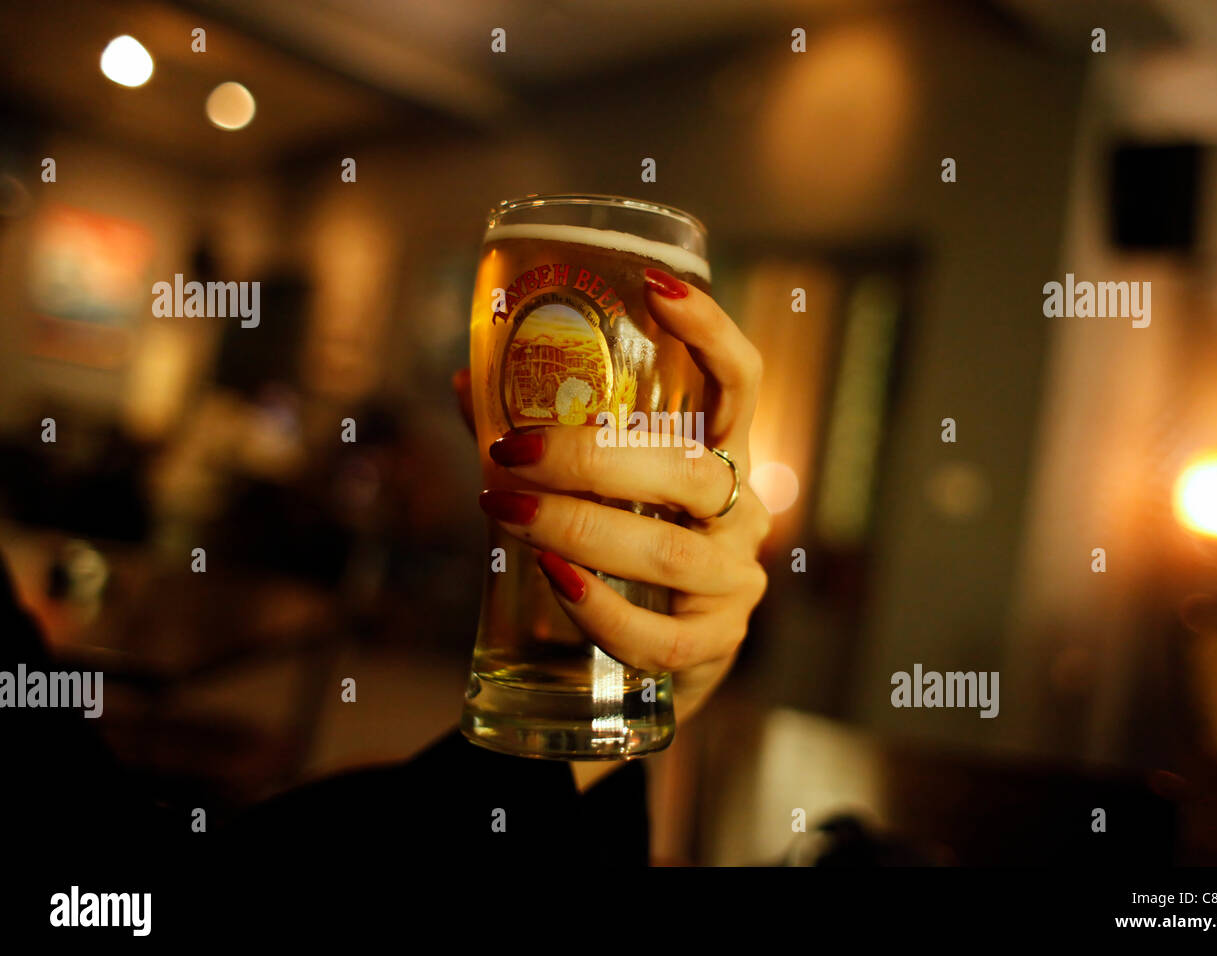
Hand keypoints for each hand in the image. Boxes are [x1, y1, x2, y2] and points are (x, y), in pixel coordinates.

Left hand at [453, 271, 769, 761]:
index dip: (709, 332)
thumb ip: (538, 441)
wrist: (645, 666)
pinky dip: (601, 610)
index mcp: (719, 456)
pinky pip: (659, 635)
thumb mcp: (589, 489)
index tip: (654, 289)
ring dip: (579, 529)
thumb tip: (466, 383)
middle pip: (689, 470)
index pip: (739, 383)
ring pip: (670, 554)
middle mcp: (740, 511)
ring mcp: (733, 581)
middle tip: (512, 454)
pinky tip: (556, 580)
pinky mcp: (714, 646)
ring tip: (506, 511)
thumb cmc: (614, 555)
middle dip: (592, 458)